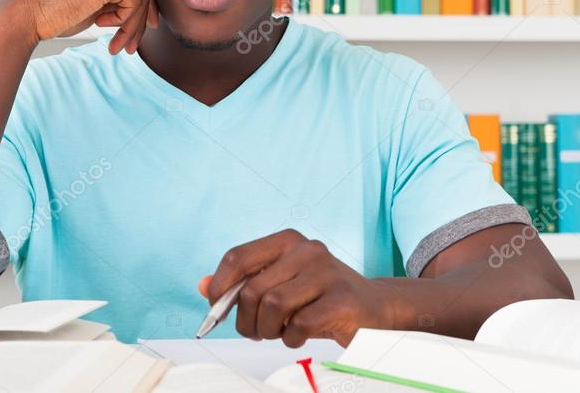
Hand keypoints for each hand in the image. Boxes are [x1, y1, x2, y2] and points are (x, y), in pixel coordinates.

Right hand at [0, 0, 158, 54]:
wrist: (26, 14)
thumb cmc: (56, 11)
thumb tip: (151, 8)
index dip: (143, 6)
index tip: (140, 30)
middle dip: (140, 19)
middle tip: (131, 46)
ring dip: (132, 27)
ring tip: (118, 46)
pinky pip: (135, 3)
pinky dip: (126, 23)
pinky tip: (102, 29)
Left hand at [202, 229, 402, 347]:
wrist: (375, 308)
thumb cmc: (322, 297)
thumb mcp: (281, 283)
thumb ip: (243, 283)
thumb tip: (203, 286)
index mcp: (287, 241)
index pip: (237, 257)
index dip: (220, 287)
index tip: (217, 307)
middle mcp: (307, 250)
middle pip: (251, 290)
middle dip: (247, 321)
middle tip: (257, 331)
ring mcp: (327, 272)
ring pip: (272, 306)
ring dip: (268, 330)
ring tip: (280, 331)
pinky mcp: (342, 299)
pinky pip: (298, 324)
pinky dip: (292, 338)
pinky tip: (300, 335)